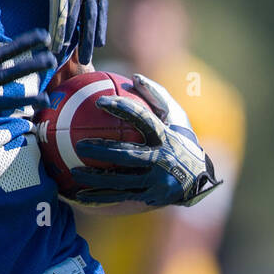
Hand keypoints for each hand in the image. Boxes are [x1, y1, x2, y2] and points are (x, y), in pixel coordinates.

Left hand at [13, 0, 107, 64]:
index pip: (62, 10)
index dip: (60, 31)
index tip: (57, 49)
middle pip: (82, 15)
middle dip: (81, 39)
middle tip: (81, 62)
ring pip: (95, 13)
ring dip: (94, 36)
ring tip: (91, 56)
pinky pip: (102, 5)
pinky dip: (101, 22)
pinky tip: (100, 39)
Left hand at [67, 74, 220, 206]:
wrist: (199, 178)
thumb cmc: (181, 139)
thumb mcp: (176, 116)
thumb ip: (156, 95)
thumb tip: (133, 77)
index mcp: (166, 136)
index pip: (142, 118)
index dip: (122, 109)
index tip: (100, 101)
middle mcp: (162, 159)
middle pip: (128, 155)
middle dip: (103, 151)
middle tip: (80, 145)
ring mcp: (156, 181)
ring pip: (121, 180)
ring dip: (95, 178)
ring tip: (73, 172)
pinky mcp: (150, 196)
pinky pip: (120, 196)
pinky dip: (99, 197)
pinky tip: (79, 195)